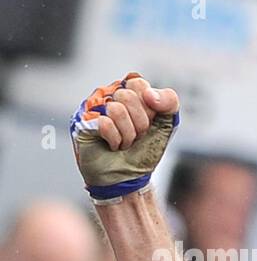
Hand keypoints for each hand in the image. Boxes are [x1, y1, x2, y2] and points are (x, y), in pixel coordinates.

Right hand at [70, 72, 179, 201]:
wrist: (130, 177)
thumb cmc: (145, 150)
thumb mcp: (166, 125)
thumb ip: (169, 102)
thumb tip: (149, 94)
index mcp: (127, 92)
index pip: (137, 83)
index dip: (148, 107)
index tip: (148, 123)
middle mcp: (107, 96)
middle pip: (127, 96)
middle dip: (139, 123)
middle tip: (135, 137)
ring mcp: (92, 108)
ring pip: (116, 110)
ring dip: (127, 135)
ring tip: (123, 143)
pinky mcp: (82, 123)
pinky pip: (105, 123)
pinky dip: (114, 140)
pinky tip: (111, 146)